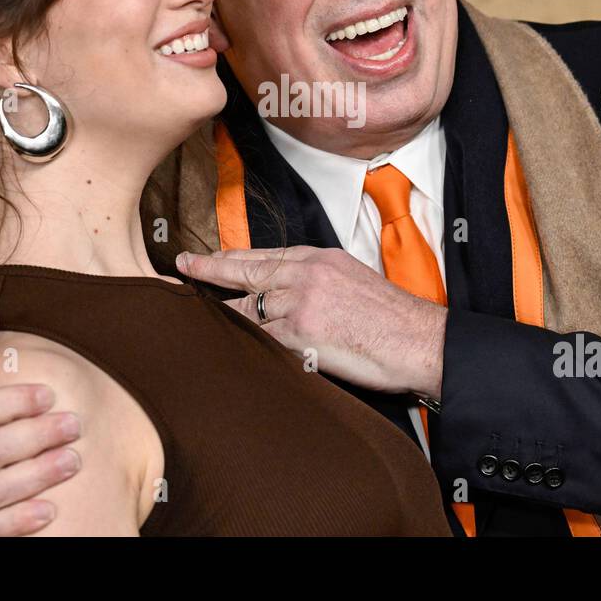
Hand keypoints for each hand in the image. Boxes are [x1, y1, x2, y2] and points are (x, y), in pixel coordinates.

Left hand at [175, 246, 445, 396]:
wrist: (418, 340)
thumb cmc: (394, 320)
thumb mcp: (355, 280)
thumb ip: (320, 281)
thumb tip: (295, 294)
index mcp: (321, 258)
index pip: (266, 254)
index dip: (232, 256)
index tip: (209, 256)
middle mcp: (306, 273)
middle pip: (246, 270)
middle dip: (209, 269)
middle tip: (182, 266)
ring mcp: (300, 301)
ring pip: (246, 308)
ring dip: (221, 315)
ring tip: (193, 317)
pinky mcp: (299, 332)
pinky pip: (258, 338)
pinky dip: (240, 343)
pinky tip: (220, 346)